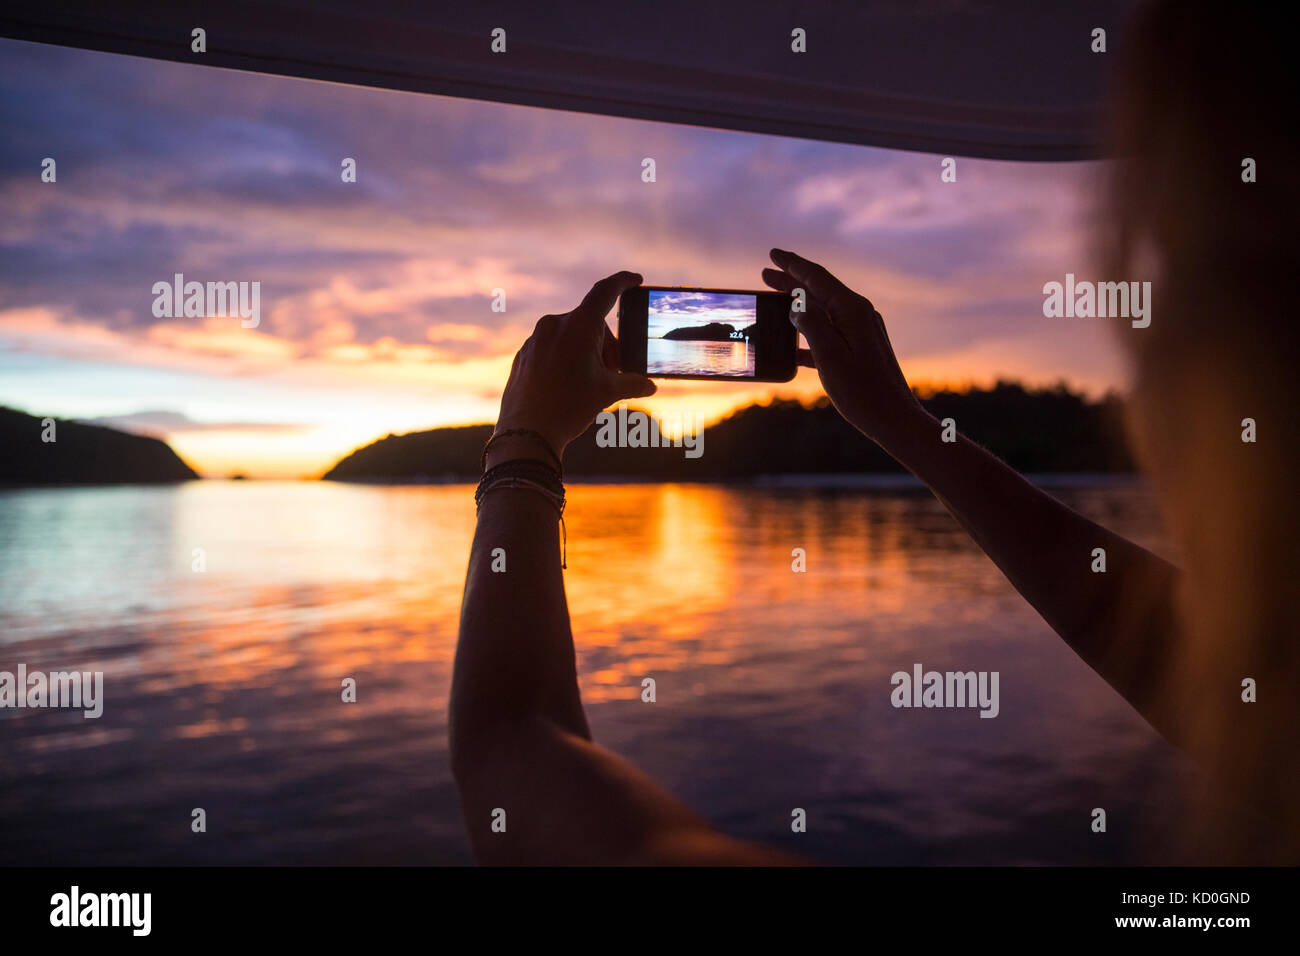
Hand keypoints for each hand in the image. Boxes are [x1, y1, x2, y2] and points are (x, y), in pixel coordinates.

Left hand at [493, 271, 656, 459]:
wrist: (526, 433)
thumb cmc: (568, 408)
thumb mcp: (607, 393)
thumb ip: (632, 383)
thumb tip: (649, 385)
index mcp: (577, 326)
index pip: (605, 291)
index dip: (623, 282)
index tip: (635, 280)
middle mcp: (554, 325)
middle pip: (591, 324)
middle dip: (607, 345)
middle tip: (614, 373)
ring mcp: (536, 340)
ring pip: (571, 337)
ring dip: (587, 354)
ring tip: (590, 385)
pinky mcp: (524, 355)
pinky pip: (552, 349)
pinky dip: (566, 360)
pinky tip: (568, 387)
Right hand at [762, 248, 920, 442]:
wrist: (894, 419)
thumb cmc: (862, 392)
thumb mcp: (830, 356)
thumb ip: (811, 325)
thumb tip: (796, 305)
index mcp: (852, 310)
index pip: (816, 278)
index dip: (792, 264)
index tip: (772, 253)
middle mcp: (859, 314)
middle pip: (819, 290)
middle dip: (791, 281)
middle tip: (765, 273)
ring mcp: (861, 331)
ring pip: (823, 310)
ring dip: (797, 305)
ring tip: (774, 300)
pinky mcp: (861, 348)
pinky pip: (829, 332)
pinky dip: (808, 332)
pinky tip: (792, 345)